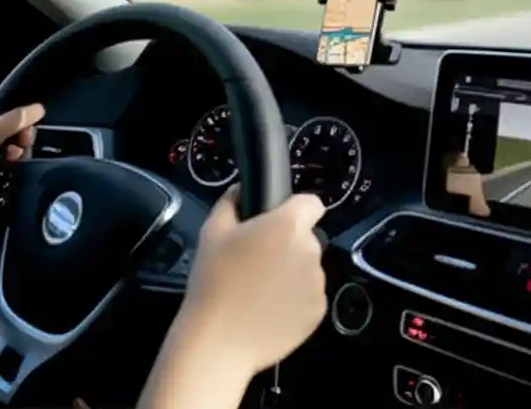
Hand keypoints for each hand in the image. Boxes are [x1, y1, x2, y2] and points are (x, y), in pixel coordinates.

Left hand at [0, 102, 44, 219]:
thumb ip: (13, 121)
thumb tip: (39, 107)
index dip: (17, 116)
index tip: (29, 131)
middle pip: (1, 126)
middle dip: (16, 135)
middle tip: (23, 147)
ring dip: (10, 150)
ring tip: (14, 160)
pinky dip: (0, 162)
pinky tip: (5, 169)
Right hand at [177, 187, 327, 375]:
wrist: (219, 340)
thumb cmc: (213, 281)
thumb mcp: (212, 232)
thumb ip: (231, 202)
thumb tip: (241, 191)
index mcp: (288, 225)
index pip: (311, 203)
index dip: (295, 209)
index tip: (276, 223)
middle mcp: (311, 251)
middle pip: (307, 238)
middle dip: (288, 245)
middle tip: (257, 261)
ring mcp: (318, 283)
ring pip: (308, 268)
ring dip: (292, 273)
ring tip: (260, 290)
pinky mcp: (319, 312)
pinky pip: (309, 296)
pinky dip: (295, 300)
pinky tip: (268, 309)